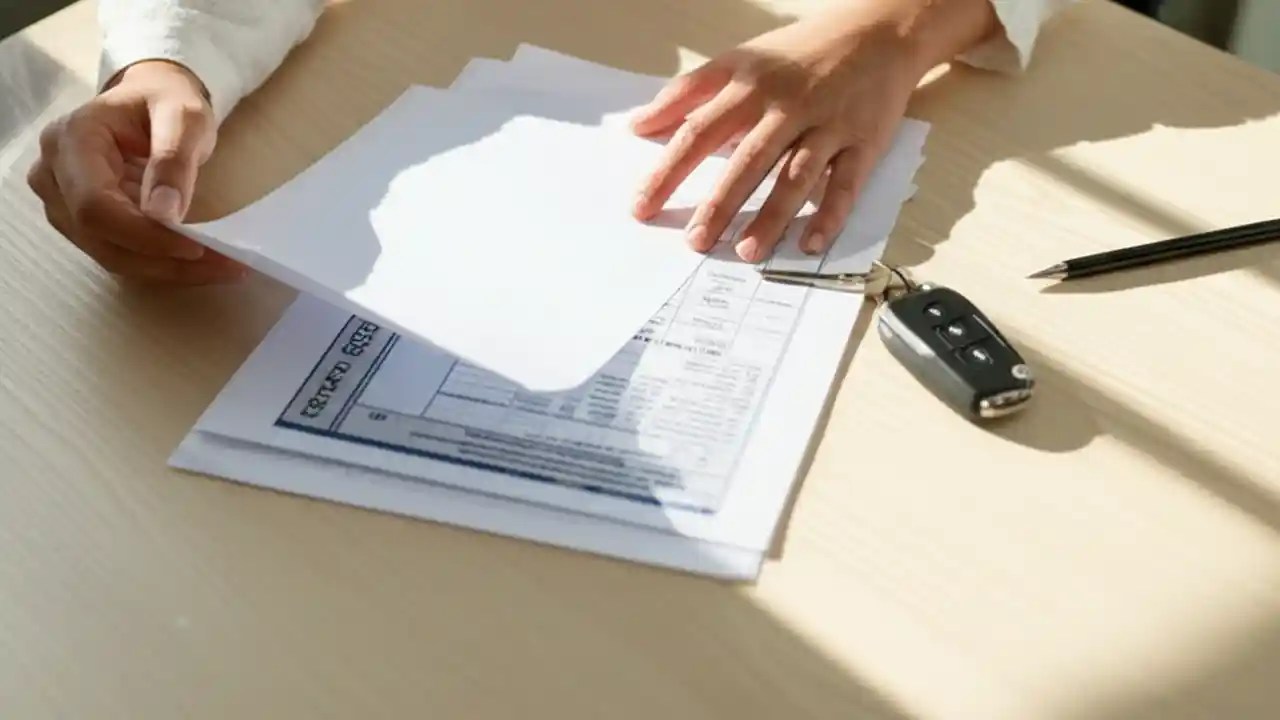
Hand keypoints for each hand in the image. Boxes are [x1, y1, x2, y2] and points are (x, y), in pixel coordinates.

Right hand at [27, 61, 244, 283]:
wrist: (149, 97)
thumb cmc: (164, 100)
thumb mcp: (183, 116)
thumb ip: (173, 159)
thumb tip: (164, 215)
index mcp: (71, 140)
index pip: (94, 205)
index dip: (142, 235)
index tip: (196, 248)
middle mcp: (52, 173)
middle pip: (98, 236)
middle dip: (162, 259)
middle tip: (225, 266)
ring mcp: (60, 200)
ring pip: (107, 253)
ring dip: (164, 268)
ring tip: (220, 267)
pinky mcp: (78, 220)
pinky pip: (115, 252)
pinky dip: (158, 263)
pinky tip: (198, 262)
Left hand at [630, 0, 995, 261]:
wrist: (877, 30)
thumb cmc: (798, 54)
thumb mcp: (738, 60)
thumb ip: (687, 93)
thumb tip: (639, 125)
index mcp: (749, 85)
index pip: (698, 131)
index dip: (668, 170)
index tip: (642, 207)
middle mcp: (786, 105)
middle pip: (747, 158)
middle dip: (720, 203)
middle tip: (696, 241)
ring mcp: (827, 124)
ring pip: (796, 175)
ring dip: (772, 216)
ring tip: (746, 251)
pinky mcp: (864, 141)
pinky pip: (845, 184)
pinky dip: (829, 216)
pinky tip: (809, 244)